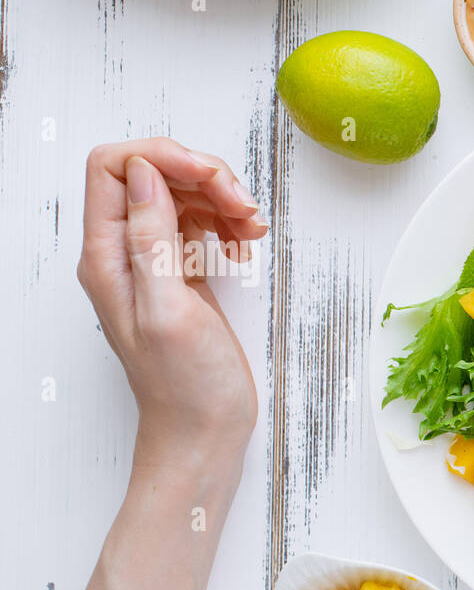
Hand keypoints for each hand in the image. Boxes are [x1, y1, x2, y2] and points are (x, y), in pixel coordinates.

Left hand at [77, 139, 268, 467]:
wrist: (203, 432)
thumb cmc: (186, 386)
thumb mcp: (169, 310)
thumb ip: (151, 239)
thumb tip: (143, 174)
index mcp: (106, 257)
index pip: (113, 168)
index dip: (164, 158)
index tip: (213, 179)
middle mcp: (123, 253)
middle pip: (153, 173)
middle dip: (204, 177)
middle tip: (244, 208)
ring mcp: (153, 261)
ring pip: (181, 194)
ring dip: (223, 199)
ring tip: (252, 231)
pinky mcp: (181, 273)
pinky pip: (200, 223)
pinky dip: (227, 223)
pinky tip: (246, 245)